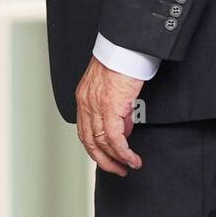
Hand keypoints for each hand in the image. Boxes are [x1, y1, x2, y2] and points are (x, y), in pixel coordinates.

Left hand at [74, 57, 143, 175]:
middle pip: (89, 142)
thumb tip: (124, 127)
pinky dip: (124, 153)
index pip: (84, 130)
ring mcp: (96, 106)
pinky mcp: (110, 108)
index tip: (108, 156)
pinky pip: (115, 139)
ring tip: (129, 166)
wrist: (124, 47)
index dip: (96, 147)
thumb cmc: (121, 60)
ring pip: (102, 143)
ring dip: (116, 159)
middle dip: (104, 160)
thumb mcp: (112, 87)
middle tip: (117, 169)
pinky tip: (132, 158)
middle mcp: (85, 103)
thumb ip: (114, 108)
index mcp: (83, 97)